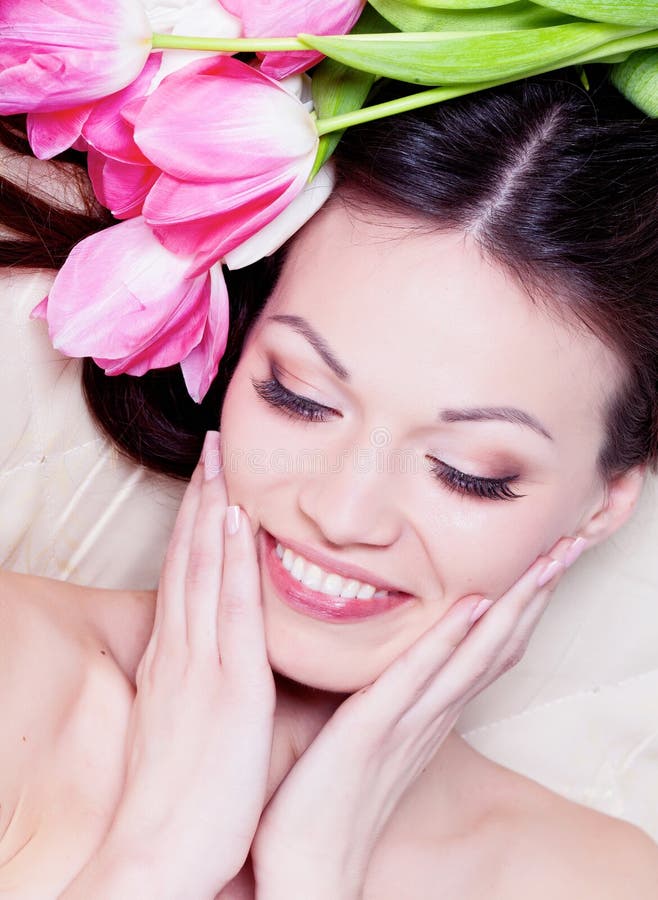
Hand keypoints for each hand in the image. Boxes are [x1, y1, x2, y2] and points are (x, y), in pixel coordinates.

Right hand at [101, 431, 274, 899]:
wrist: (158, 857)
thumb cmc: (178, 801)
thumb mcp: (180, 729)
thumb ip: (193, 688)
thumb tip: (206, 664)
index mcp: (174, 664)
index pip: (183, 578)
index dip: (192, 527)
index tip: (205, 485)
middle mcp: (183, 654)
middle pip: (189, 561)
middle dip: (199, 500)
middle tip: (210, 448)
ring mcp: (203, 666)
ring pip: (205, 571)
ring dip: (212, 511)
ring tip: (221, 461)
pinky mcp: (231, 689)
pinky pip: (231, 611)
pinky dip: (230, 562)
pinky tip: (236, 521)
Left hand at [251, 536, 585, 899]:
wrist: (307, 867)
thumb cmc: (328, 795)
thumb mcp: (369, 734)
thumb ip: (387, 696)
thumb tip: (389, 661)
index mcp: (429, 713)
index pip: (488, 652)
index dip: (521, 607)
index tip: (544, 562)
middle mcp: (431, 715)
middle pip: (498, 646)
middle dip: (535, 595)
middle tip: (569, 547)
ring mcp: (407, 723)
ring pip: (474, 656)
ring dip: (513, 607)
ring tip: (546, 562)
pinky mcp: (371, 732)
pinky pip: (416, 679)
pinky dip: (448, 642)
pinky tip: (472, 607)